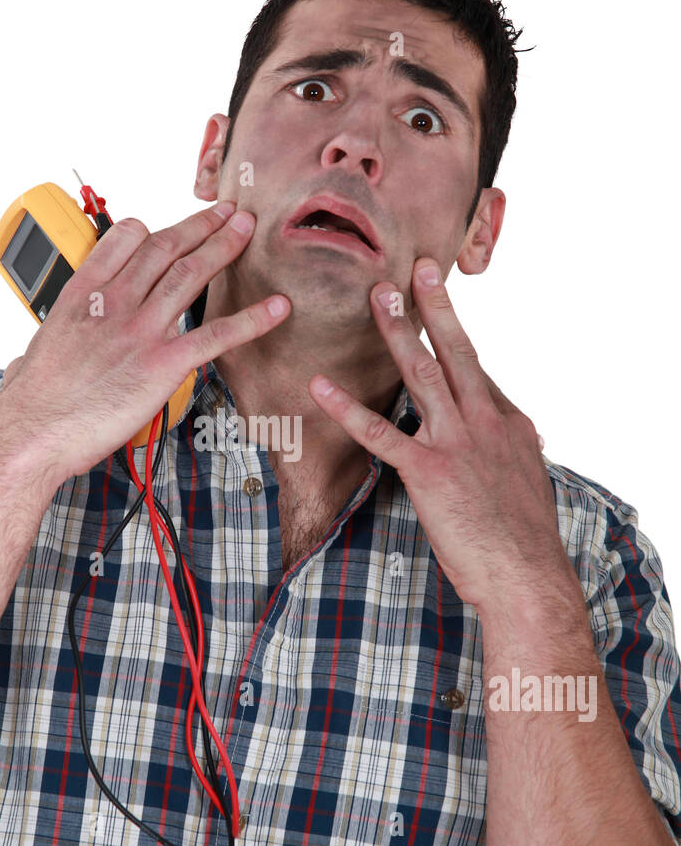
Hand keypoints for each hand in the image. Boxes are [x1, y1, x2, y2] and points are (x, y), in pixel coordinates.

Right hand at [0, 203, 289, 486]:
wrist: (33, 430)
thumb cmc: (31, 402)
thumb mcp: (32, 357)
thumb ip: (45, 349)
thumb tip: (28, 364)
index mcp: (83, 294)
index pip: (124, 240)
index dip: (154, 229)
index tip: (171, 227)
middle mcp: (115, 302)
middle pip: (166, 248)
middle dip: (201, 226)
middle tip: (227, 211)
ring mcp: (141, 330)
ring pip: (191, 275)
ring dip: (224, 247)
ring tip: (248, 228)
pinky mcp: (163, 364)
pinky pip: (216, 335)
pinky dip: (252, 319)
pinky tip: (277, 308)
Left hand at [307, 257, 571, 613]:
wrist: (526, 575)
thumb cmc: (524, 540)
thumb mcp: (526, 484)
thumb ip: (509, 455)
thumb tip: (504, 445)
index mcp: (510, 424)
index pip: (478, 372)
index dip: (455, 341)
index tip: (439, 304)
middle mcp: (485, 423)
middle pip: (456, 352)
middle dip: (435, 307)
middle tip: (418, 269)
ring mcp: (456, 443)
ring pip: (422, 373)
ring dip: (397, 331)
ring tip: (376, 296)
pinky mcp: (427, 471)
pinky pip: (379, 432)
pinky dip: (346, 407)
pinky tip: (319, 385)